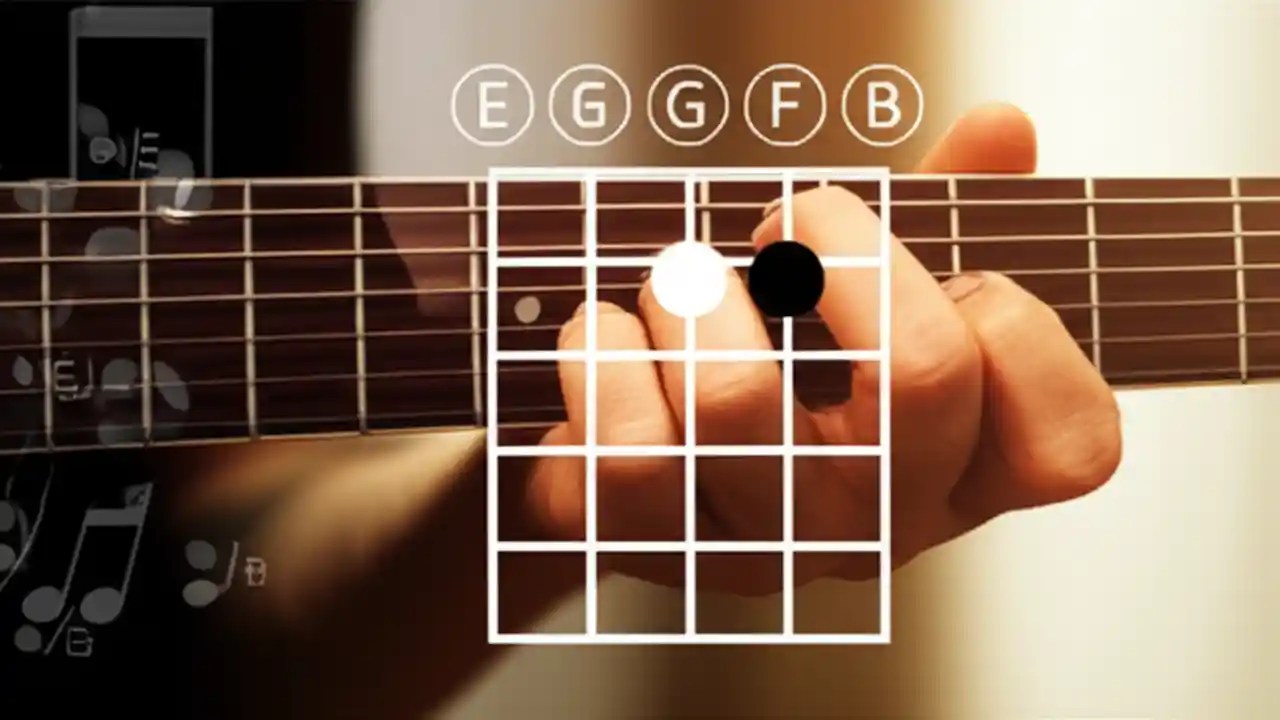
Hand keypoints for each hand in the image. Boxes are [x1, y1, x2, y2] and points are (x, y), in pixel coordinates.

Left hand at [526, 103, 1121, 592]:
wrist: (634, 448)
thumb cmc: (779, 361)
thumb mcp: (876, 290)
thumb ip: (944, 215)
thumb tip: (1000, 131)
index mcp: (961, 469)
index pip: (1070, 446)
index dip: (1015, 323)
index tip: (942, 267)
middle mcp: (880, 524)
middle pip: (922, 378)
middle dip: (841, 252)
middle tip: (780, 233)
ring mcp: (770, 548)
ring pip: (737, 400)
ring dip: (690, 293)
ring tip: (674, 285)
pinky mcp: (656, 549)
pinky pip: (622, 447)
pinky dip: (599, 350)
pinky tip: (607, 340)